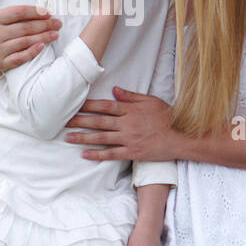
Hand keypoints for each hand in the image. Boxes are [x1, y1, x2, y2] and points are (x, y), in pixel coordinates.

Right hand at [0, 0, 61, 73]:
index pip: (18, 12)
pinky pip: (20, 58)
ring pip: (25, 42)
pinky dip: (32, 52)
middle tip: (58, 23)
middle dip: (44, 25)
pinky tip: (43, 47)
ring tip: (56, 34)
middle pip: (25, 28)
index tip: (49, 13)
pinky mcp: (1, 64)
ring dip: (43, 37)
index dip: (35, 12)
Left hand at [65, 87, 180, 161]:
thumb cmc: (167, 116)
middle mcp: (127, 123)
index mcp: (130, 109)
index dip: (88, 105)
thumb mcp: (150, 100)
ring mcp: (129, 139)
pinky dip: (97, 154)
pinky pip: (111, 154)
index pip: (105, 106)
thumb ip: (131, 96)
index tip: (74, 105)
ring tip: (68, 138)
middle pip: (98, 121)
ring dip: (83, 137)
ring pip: (101, 138)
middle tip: (63, 121)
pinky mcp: (132, 152)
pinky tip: (84, 154)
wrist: (181, 136)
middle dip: (79, 121)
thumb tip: (114, 90)